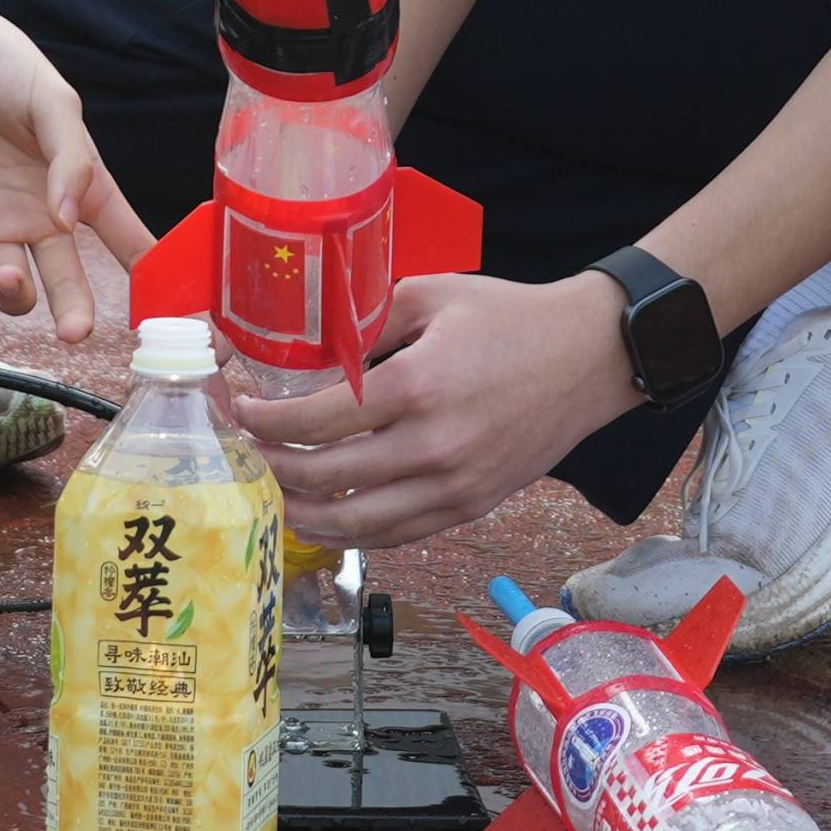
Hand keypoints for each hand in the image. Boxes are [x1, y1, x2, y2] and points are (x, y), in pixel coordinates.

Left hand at [0, 5, 140, 331]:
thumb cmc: (0, 61)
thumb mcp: (51, 99)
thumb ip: (70, 159)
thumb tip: (70, 220)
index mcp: (80, 183)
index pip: (124, 237)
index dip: (149, 274)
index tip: (169, 313)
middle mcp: (42, 214)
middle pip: (69, 281)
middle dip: (76, 313)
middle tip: (77, 335)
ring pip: (15, 291)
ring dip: (15, 294)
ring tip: (10, 272)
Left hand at [223, 270, 636, 555]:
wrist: (589, 359)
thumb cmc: (511, 320)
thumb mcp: (430, 295)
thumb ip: (365, 320)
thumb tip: (309, 347)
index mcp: (418, 387)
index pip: (318, 419)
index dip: (266, 420)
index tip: (241, 408)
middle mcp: (433, 447)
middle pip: (326, 477)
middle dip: (272, 466)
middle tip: (246, 450)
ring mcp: (453, 486)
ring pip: (356, 523)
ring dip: (302, 513)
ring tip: (270, 495)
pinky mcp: (469, 507)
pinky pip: (397, 534)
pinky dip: (352, 534)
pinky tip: (323, 522)